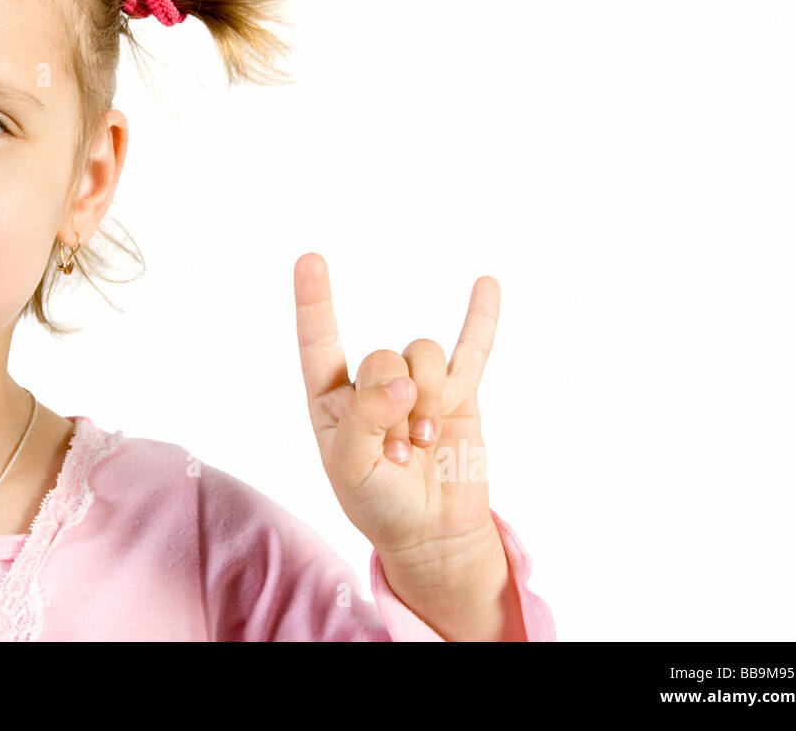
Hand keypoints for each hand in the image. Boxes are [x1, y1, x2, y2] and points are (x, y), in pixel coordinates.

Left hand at [293, 252, 507, 610]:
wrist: (432, 535)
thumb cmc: (380, 504)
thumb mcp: (352, 471)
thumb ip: (365, 419)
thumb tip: (401, 382)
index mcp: (334, 400)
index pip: (319, 343)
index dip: (315, 303)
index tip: (309, 260)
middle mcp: (374, 385)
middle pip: (386, 356)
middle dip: (396, 404)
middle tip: (397, 452)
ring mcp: (419, 387)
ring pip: (425, 355)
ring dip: (428, 400)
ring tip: (423, 443)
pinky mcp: (459, 395)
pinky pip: (473, 349)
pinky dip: (481, 318)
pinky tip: (486, 283)